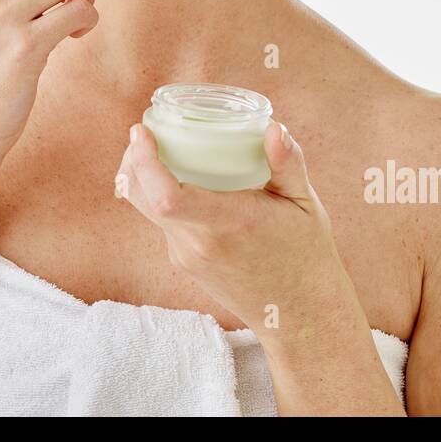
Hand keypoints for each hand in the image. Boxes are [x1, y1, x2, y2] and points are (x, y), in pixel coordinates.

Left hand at [114, 118, 345, 339]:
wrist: (300, 314)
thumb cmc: (307, 255)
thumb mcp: (305, 204)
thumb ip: (288, 163)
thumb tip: (274, 127)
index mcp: (228, 223)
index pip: (166, 197)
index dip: (144, 162)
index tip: (141, 131)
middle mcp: (198, 243)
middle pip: (142, 198)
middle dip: (133, 160)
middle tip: (144, 131)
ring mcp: (187, 257)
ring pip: (146, 210)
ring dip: (142, 178)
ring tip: (156, 148)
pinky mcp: (184, 263)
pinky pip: (161, 222)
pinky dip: (158, 196)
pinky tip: (178, 179)